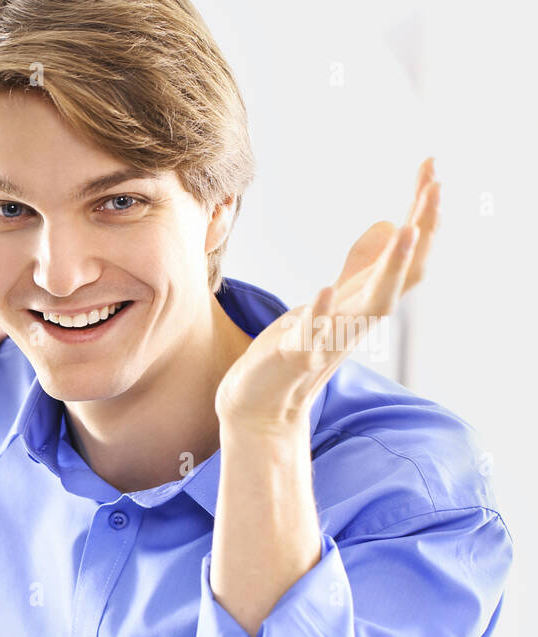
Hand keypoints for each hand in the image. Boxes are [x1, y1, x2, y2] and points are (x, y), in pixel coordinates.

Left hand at [215, 157, 439, 430]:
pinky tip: (325, 289)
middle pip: (402, 274)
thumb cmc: (295, 353)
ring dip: (391, 269)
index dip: (421, 214)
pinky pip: (313, 335)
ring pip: (371, 306)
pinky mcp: (296, 358)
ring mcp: (329, 340)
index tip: (432, 168)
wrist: (260, 408)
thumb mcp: (332, 298)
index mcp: (362, 304)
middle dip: (422, 231)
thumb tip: (388, 225)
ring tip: (407, 230)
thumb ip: (360, 267)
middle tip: (436, 187)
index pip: (405, 255)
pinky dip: (322, 313)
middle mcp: (355, 321)